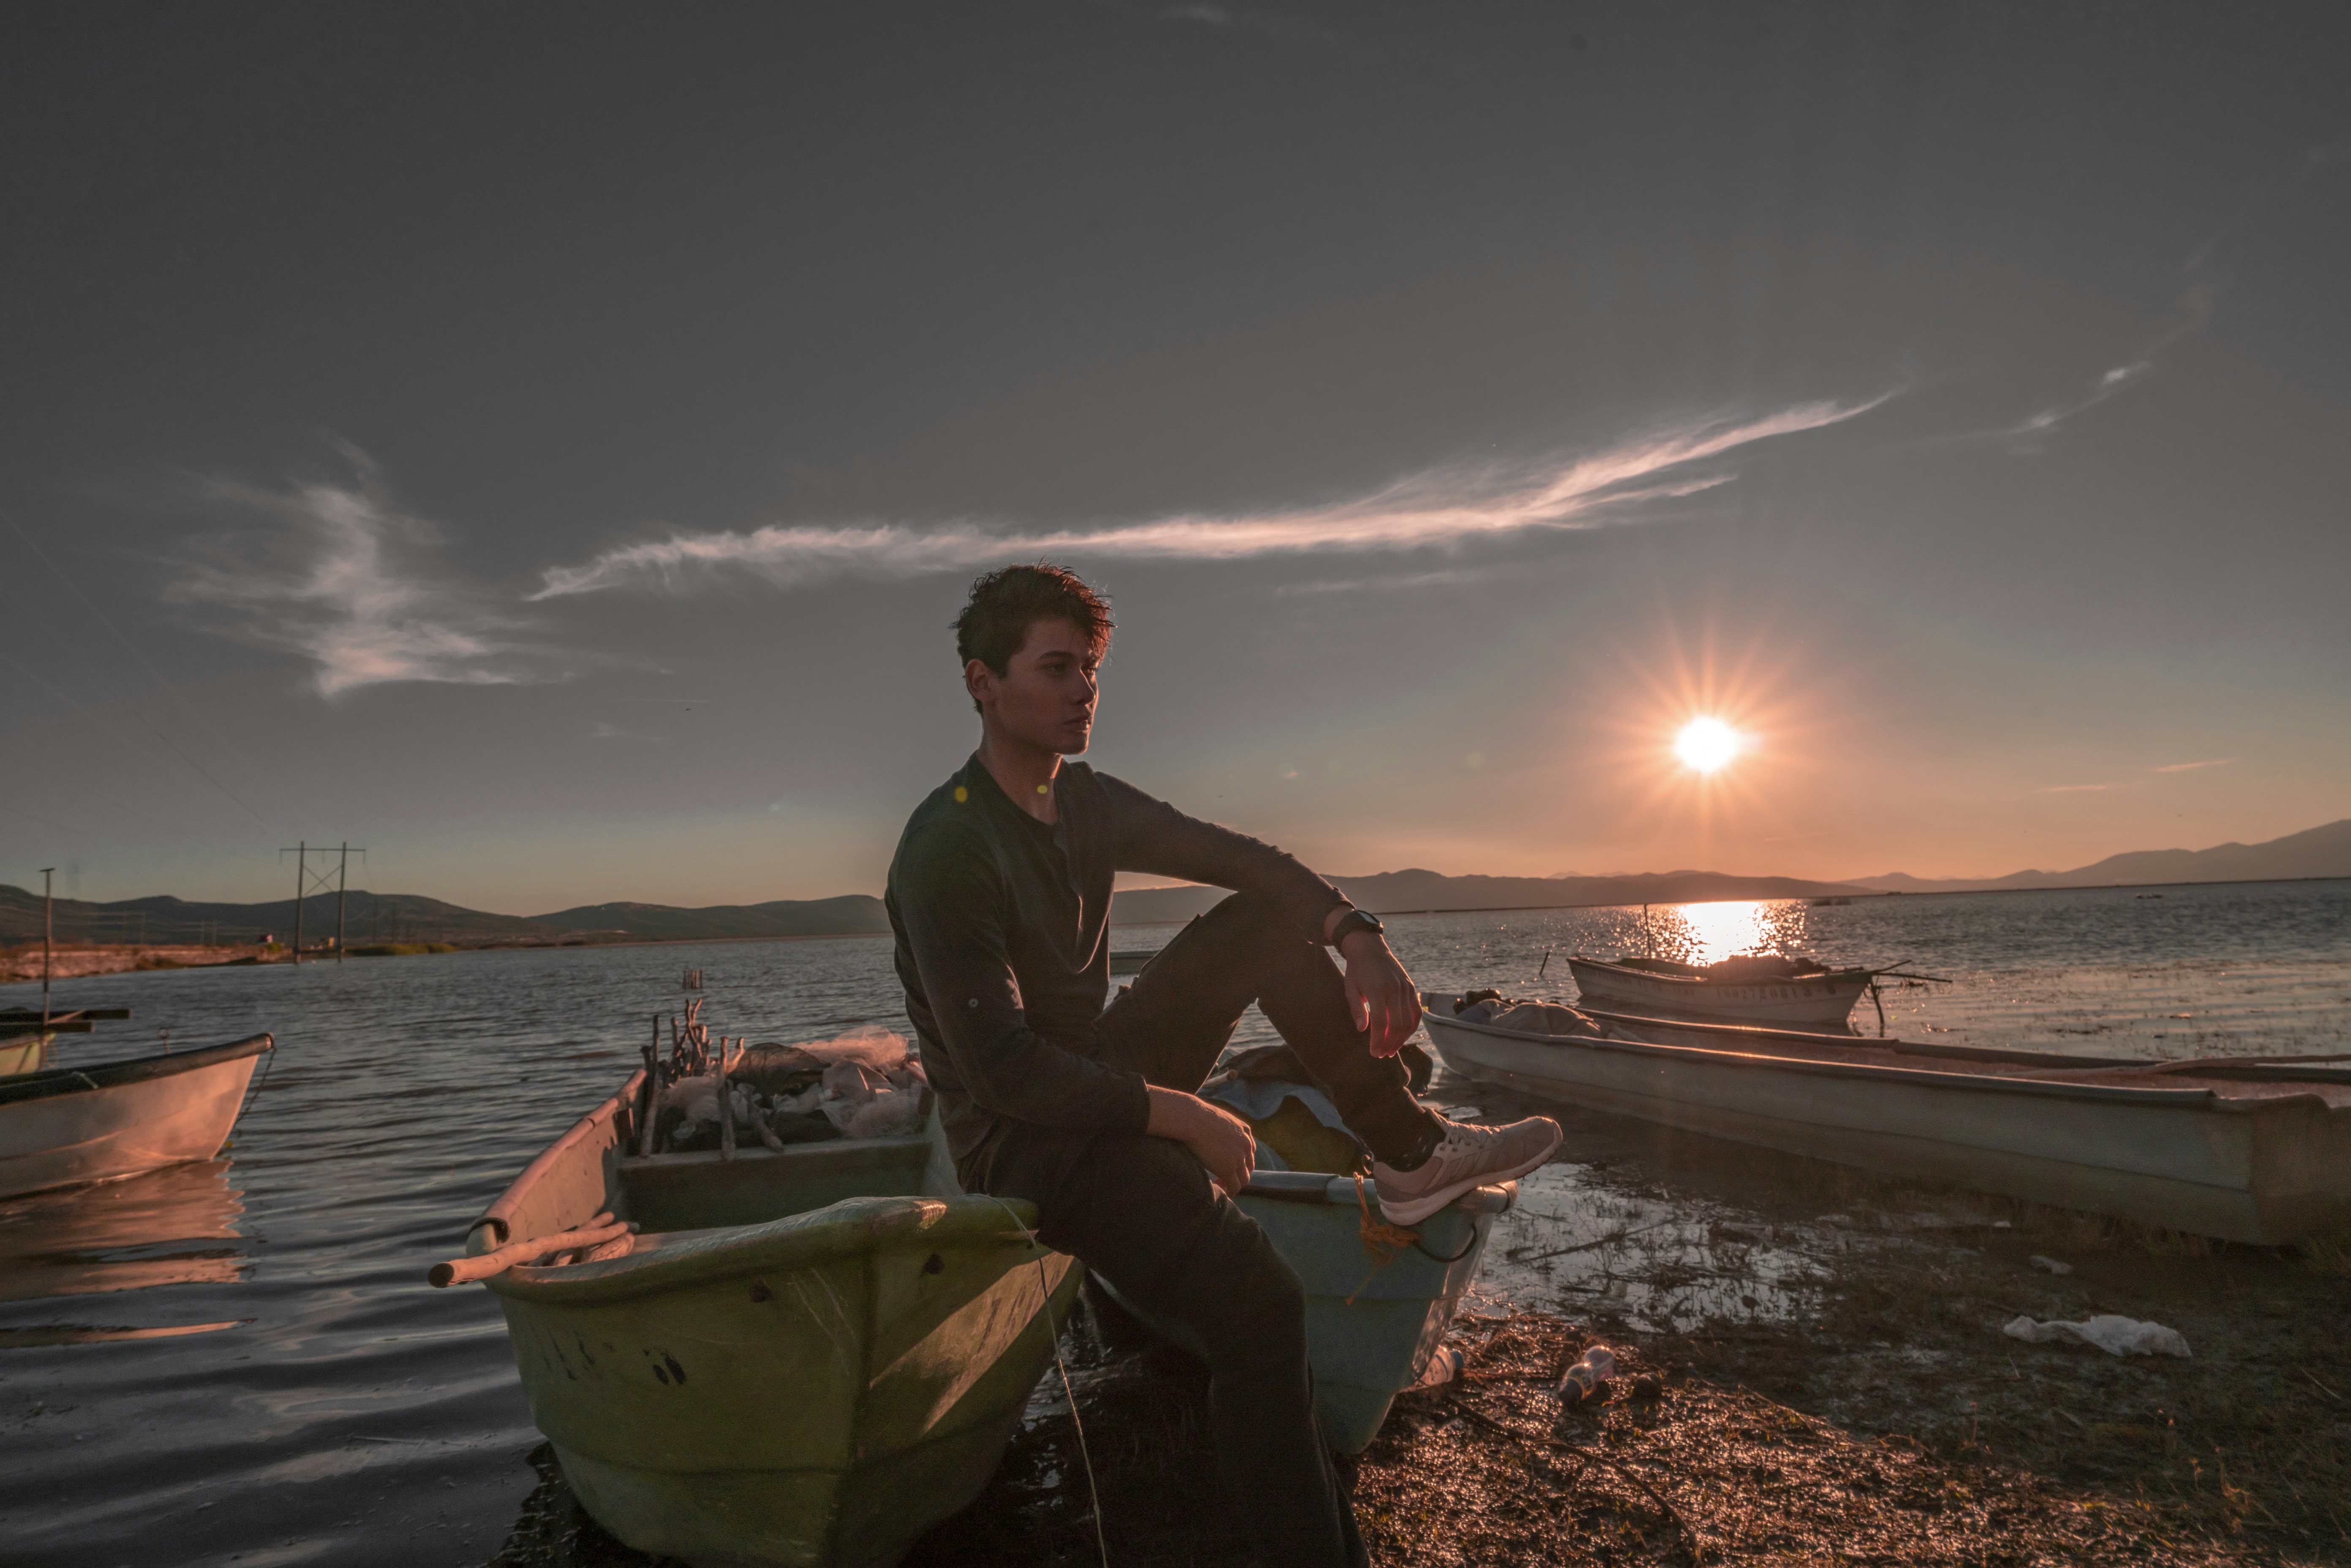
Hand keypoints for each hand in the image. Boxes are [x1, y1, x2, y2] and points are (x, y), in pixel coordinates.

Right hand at [1147, 1086, 1256, 1195]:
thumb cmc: (1196, 1115)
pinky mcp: (1228, 1169)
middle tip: (1224, 1178)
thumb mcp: (1216, 1118)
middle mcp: (1246, 1144)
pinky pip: (1234, 1186)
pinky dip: (1228, 1191)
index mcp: (1245, 1131)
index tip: (1229, 1164)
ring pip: (1244, 1179)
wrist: (1192, 1119)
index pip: (1249, 1151)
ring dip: (1233, 1184)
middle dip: (1238, 1173)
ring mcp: (1239, 1158)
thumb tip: (1208, 1130)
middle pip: (1249, 1166)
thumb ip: (1220, 1127)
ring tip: (1220, 1186)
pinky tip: (1218, 1189)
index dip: (1240, 1160)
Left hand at [1339, 930, 1422, 1058]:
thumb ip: (1357, 1009)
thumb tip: (1362, 1030)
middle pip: (1398, 1025)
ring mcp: (1406, 988)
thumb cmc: (1356, 970)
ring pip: (1409, 1021)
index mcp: (1377, 990)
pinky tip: (1403, 1035)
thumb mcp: (1350, 988)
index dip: (1378, 1041)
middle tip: (1382, 1054)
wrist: (1369, 948)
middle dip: (1391, 1043)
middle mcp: (1395, 989)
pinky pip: (1416, 1012)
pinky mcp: (1411, 987)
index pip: (1381, 1023)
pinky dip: (1412, 1026)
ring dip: (1402, 1038)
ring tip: (1392, 1048)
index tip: (1374, 1053)